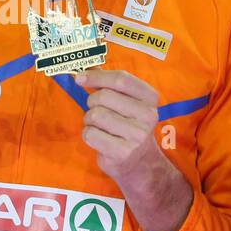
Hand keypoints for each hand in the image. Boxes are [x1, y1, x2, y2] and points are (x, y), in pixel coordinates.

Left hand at [75, 69, 191, 230]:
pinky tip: (99, 139)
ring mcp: (136, 135)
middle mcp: (147, 115)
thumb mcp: (127, 102)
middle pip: (103, 97)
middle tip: (96, 110)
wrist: (141, 163)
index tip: (79, 78)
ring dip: (89, 120)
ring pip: (95, 115)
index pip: (121, 80)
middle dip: (92, 102)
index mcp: (150, 98)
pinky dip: (88, 134)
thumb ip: (109, 83)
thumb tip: (87, 66)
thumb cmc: (129, 126)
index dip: (96, 77)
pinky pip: (90, 134)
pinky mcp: (122, 152)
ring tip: (99, 126)